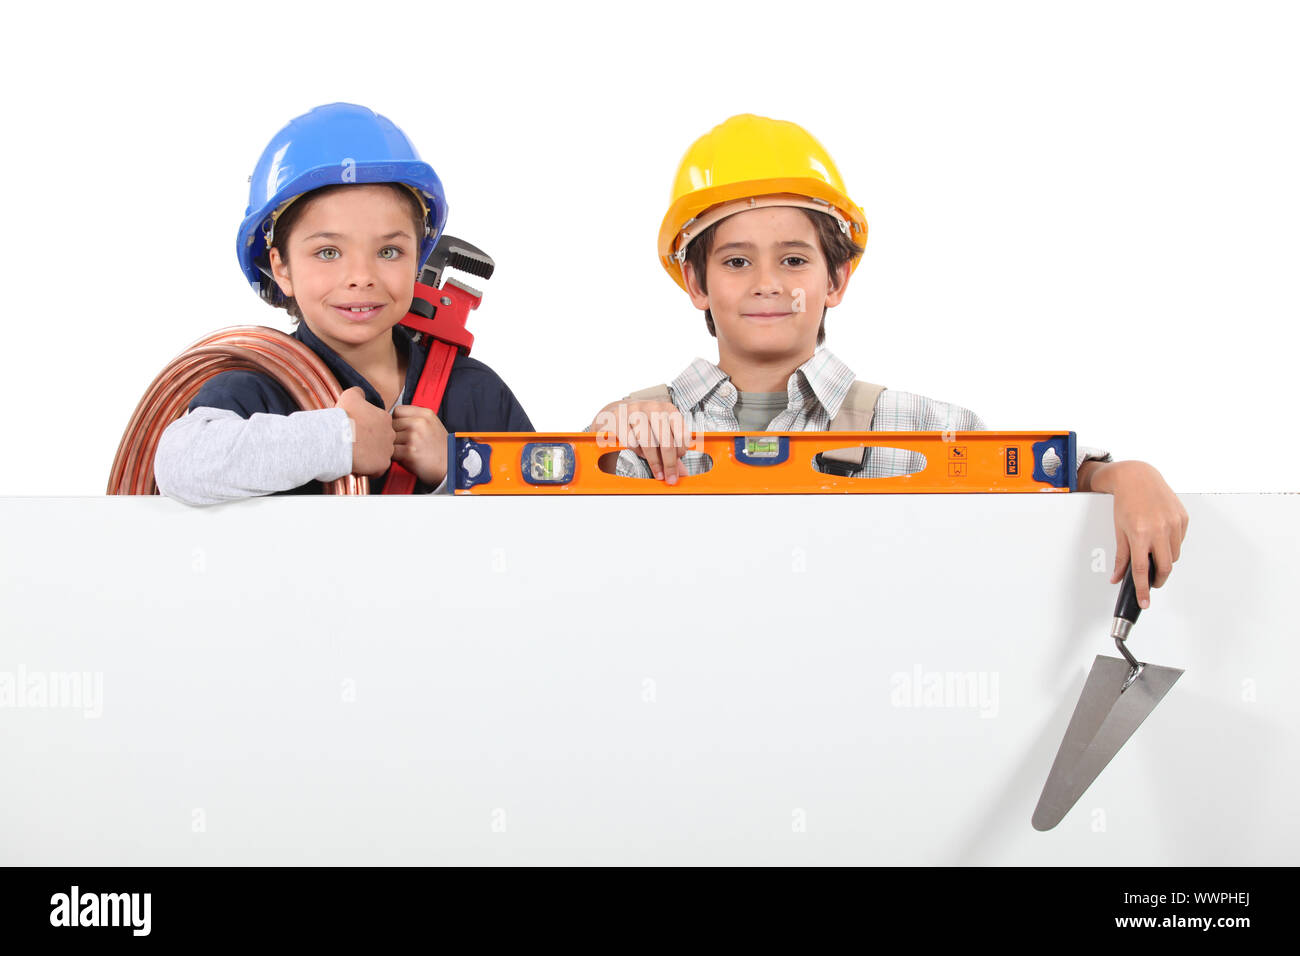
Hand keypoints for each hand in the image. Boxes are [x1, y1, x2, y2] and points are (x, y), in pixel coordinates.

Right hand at [335, 386, 394, 476]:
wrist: (335, 437)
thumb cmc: (341, 418)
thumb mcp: (349, 396)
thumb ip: (358, 393)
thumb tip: (360, 393)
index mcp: (384, 418)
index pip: (380, 425)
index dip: (368, 430)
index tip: (358, 432)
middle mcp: (390, 433)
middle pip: (382, 440)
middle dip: (371, 443)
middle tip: (356, 444)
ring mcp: (387, 449)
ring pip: (381, 455)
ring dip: (371, 456)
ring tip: (356, 456)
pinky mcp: (382, 464)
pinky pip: (378, 469)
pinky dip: (370, 469)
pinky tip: (359, 465)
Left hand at [392, 405, 448, 485]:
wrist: (450, 466)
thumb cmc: (441, 449)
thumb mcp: (434, 425)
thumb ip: (416, 418)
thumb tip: (395, 418)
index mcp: (426, 414)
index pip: (398, 410)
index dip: (397, 420)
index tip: (402, 429)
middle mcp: (420, 423)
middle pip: (392, 424)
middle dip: (395, 434)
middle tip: (405, 442)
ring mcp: (414, 436)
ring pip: (390, 438)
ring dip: (395, 445)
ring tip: (407, 450)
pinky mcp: (409, 451)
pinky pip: (392, 451)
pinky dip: (396, 456)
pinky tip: (406, 457)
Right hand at [588, 399, 689, 483]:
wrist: (620, 412)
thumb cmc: (646, 425)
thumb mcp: (662, 433)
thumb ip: (673, 451)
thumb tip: (683, 474)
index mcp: (668, 409)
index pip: (681, 433)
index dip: (681, 451)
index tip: (679, 462)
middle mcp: (653, 408)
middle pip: (665, 440)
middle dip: (669, 463)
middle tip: (669, 478)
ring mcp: (635, 411)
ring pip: (647, 442)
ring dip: (652, 459)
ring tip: (654, 465)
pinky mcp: (619, 418)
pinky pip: (630, 441)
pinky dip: (636, 451)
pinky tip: (639, 450)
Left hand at [1092, 460, 1189, 607]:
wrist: (1138, 478)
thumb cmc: (1125, 502)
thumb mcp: (1119, 530)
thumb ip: (1121, 556)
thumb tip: (1118, 577)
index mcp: (1140, 534)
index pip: (1143, 570)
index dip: (1143, 589)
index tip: (1144, 602)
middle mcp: (1159, 529)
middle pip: (1165, 567)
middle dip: (1159, 579)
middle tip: (1152, 583)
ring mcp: (1174, 524)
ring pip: (1174, 555)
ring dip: (1165, 561)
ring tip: (1153, 553)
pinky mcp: (1183, 518)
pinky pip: (1180, 541)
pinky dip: (1171, 545)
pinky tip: (1161, 537)